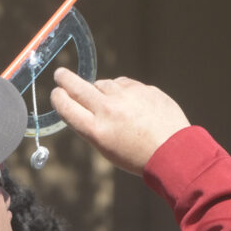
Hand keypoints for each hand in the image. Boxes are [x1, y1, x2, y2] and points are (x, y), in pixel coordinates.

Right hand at [49, 70, 188, 174]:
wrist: (174, 152)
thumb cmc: (138, 157)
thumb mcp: (108, 149)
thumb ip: (94, 126)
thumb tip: (84, 105)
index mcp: (96, 130)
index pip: (66, 106)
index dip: (58, 98)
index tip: (56, 93)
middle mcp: (108, 110)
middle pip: (78, 86)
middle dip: (66, 79)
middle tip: (60, 74)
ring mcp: (126, 96)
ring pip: (103, 84)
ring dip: (100, 89)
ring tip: (107, 103)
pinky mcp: (142, 88)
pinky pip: (124, 84)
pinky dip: (121, 90)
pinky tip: (128, 103)